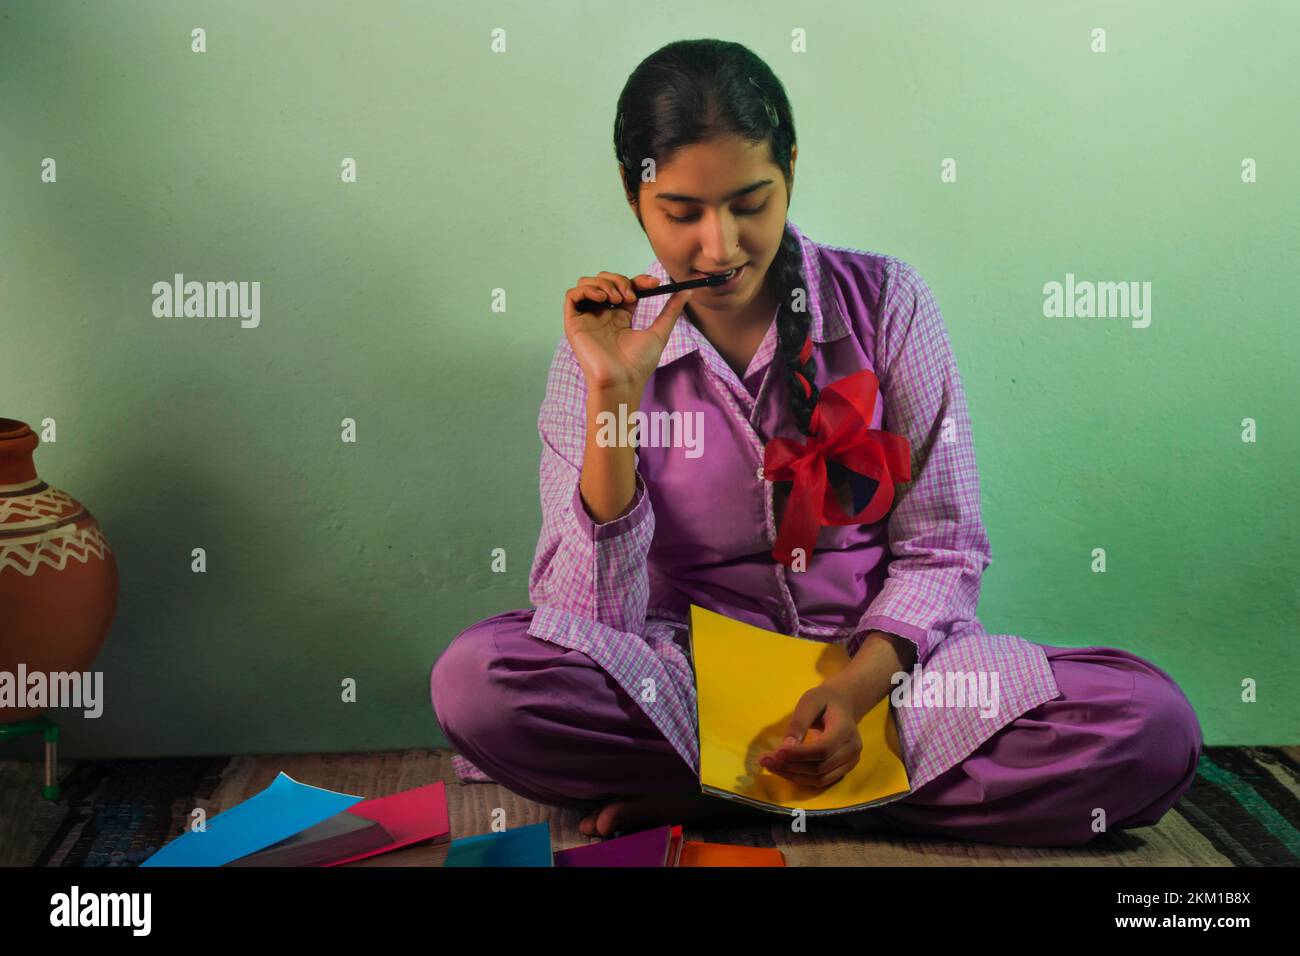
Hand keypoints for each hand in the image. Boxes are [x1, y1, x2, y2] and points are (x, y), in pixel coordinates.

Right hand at [564, 272, 693, 395]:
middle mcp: (602, 315)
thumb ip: (670, 311)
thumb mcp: (659, 333)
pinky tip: (603, 298)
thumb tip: (686, 292)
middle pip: (604, 280)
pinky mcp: (574, 323)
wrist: (622, 381)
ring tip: (617, 299)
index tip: (654, 283)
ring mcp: (587, 318)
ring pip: (587, 283)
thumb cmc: (638, 365)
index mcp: (619, 317)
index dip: (637, 280)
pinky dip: (587, 289)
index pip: (624, 287)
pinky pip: (572, 295)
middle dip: (620, 280)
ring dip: (604, 283)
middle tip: (632, 296)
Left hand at [759, 681, 862, 787]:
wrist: (844, 704)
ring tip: (770, 765)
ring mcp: (850, 762)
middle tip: (765, 760)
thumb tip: (786, 748)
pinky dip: (800, 777)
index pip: (822, 749)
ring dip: (792, 775)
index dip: (798, 755)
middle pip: (820, 767)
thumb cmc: (825, 700)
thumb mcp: (810, 701)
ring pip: (820, 779)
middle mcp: (852, 749)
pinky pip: (821, 780)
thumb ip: (799, 723)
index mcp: (846, 729)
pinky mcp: (844, 769)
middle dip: (790, 766)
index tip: (775, 752)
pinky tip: (783, 769)